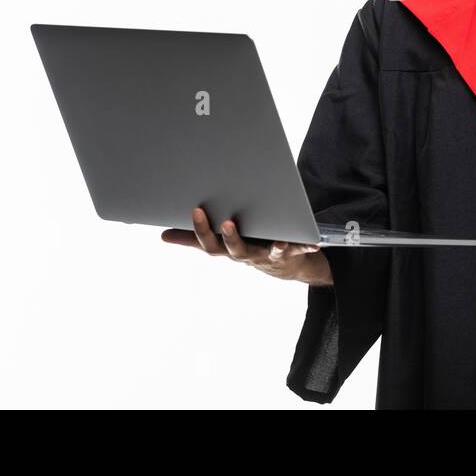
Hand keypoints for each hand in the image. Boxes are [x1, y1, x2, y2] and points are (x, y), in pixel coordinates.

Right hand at [161, 206, 332, 285]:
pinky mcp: (289, 253)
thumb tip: (163, 235)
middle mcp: (245, 255)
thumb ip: (192, 238)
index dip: (201, 229)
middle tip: (226, 222)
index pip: (209, 243)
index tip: (196, 209)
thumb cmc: (246, 246)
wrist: (283, 265)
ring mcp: (267, 255)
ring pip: (265, 252)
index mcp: (227, 249)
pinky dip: (304, 246)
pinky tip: (312, 242)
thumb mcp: (218, 243)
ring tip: (275, 240)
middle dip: (230, 237)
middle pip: (234, 250)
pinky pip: (297, 251)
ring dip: (271, 247)